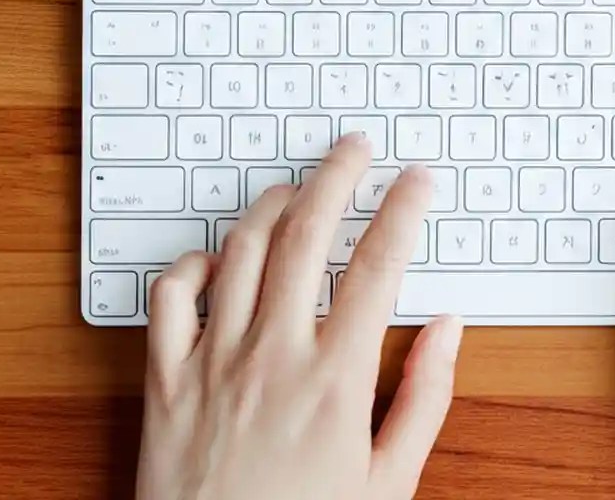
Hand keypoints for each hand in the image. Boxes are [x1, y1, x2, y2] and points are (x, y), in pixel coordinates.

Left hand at [136, 134, 461, 499]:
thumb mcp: (390, 481)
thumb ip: (425, 399)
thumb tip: (448, 330)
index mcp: (336, 382)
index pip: (379, 268)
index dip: (402, 212)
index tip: (415, 181)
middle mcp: (272, 358)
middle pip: (306, 237)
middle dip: (336, 177)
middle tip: (354, 148)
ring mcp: (213, 364)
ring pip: (240, 252)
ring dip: (271, 205)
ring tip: (296, 189)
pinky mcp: (166, 383)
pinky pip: (170, 298)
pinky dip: (194, 263)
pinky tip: (219, 258)